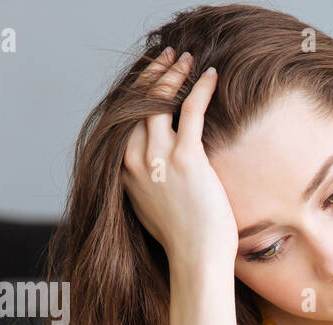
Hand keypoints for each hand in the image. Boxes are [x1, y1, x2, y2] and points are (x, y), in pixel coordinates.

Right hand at [121, 47, 237, 270]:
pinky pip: (191, 111)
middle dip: (153, 75)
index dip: (138, 93)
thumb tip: (153, 168)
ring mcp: (158, 158)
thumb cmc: (180, 239)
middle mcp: (134, 159)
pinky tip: (210, 75)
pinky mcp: (185, 159)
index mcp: (122, 170)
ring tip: (186, 59)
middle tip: (168, 58)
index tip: (151, 77)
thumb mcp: (150, 206)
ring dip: (174, 74)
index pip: (125, 118)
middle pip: (138, 103)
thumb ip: (145, 181)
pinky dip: (200, 89)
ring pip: (160, 101)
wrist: (195, 259)